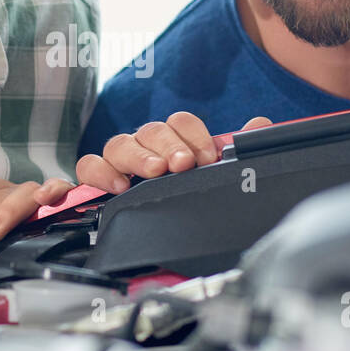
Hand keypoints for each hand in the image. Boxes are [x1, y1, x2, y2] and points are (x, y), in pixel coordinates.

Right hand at [76, 111, 272, 193]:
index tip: (207, 157)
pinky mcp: (98, 179)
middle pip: (151, 130)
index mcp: (174, 141)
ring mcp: (120, 160)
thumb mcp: (214, 174)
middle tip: (182, 164)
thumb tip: (260, 125)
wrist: (167, 228)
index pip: (180, 122)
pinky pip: (89, 166)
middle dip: (169, 144)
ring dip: (138, 156)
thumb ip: (235, 149)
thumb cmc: (185, 191)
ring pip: (119, 143)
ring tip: (154, 171)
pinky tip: (118, 186)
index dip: (194, 134)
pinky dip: (100, 172)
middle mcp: (146, 146)